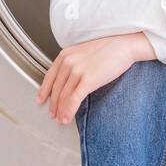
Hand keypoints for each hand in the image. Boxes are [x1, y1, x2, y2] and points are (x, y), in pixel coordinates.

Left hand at [36, 33, 151, 123]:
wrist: (124, 46)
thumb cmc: (110, 49)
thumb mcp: (85, 52)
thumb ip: (74, 63)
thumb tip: (70, 79)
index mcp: (66, 54)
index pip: (50, 76)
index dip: (44, 91)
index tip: (41, 99)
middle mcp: (68, 62)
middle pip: (56, 89)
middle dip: (53, 105)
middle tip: (53, 115)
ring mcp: (77, 71)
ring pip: (63, 97)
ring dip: (60, 111)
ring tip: (60, 120)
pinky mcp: (87, 80)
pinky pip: (73, 100)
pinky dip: (68, 112)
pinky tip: (66, 119)